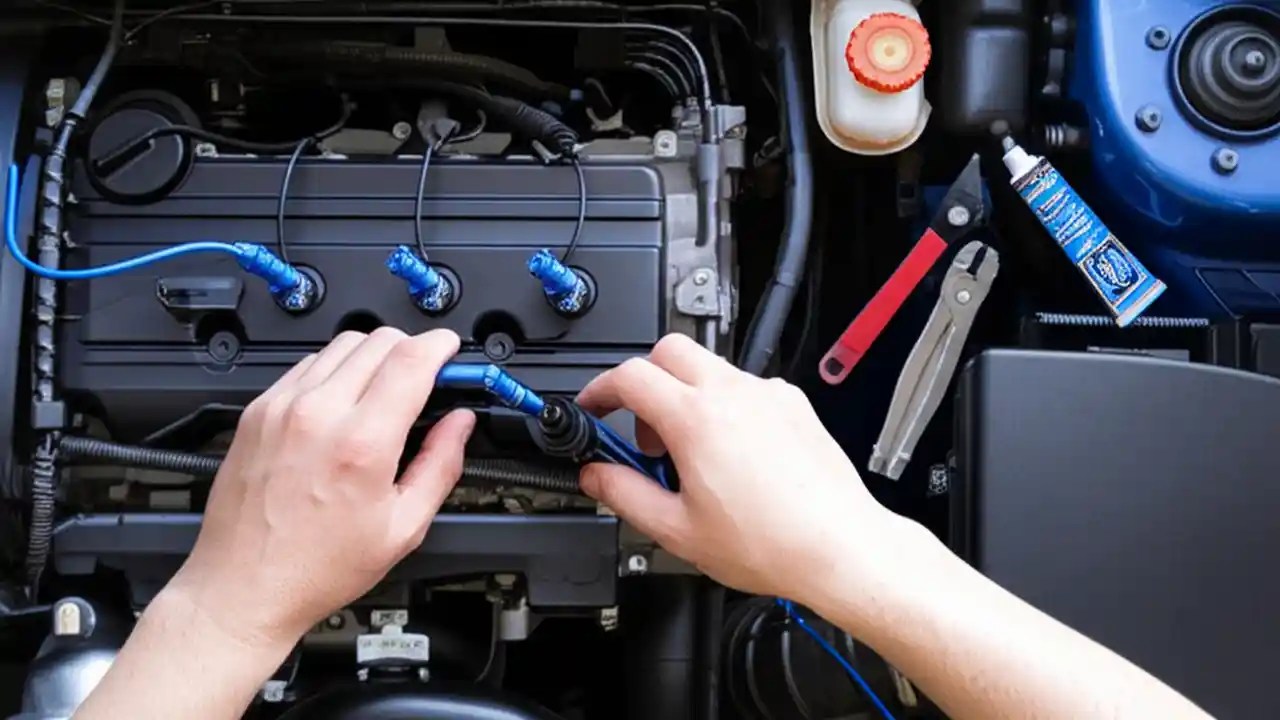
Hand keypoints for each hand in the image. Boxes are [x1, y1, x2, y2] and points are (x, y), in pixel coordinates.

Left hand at [164, 328, 475, 650]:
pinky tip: (342, 405)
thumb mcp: (403, 529)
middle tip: (424, 377)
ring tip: (382, 393)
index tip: (450, 350)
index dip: (440, 345)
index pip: (410, 359)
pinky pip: (306, 366)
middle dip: (411, 349)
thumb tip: (460, 425)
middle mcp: (317, 415)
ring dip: (373, 356)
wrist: (243, 588)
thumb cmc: (315, 568)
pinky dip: (334, 371)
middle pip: (378, 340)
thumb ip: (441, 466)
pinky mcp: (257, 412)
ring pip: (341, 345)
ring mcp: (281, 408)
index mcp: (361, 444)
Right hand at [577, 334, 899, 603]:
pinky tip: (731, 454)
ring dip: (685, 395)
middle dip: (644, 380)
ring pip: (711, 368)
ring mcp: (768, 395)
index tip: (594, 407)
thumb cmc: (773, 543)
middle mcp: (734, 394)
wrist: (839, 548)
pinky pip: (746, 387)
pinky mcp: (794, 404)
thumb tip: (597, 476)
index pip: (630, 376)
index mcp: (696, 420)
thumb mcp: (677, 530)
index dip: (600, 389)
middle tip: (641, 430)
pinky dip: (725, 406)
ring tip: (689, 453)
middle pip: (669, 351)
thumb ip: (625, 495)